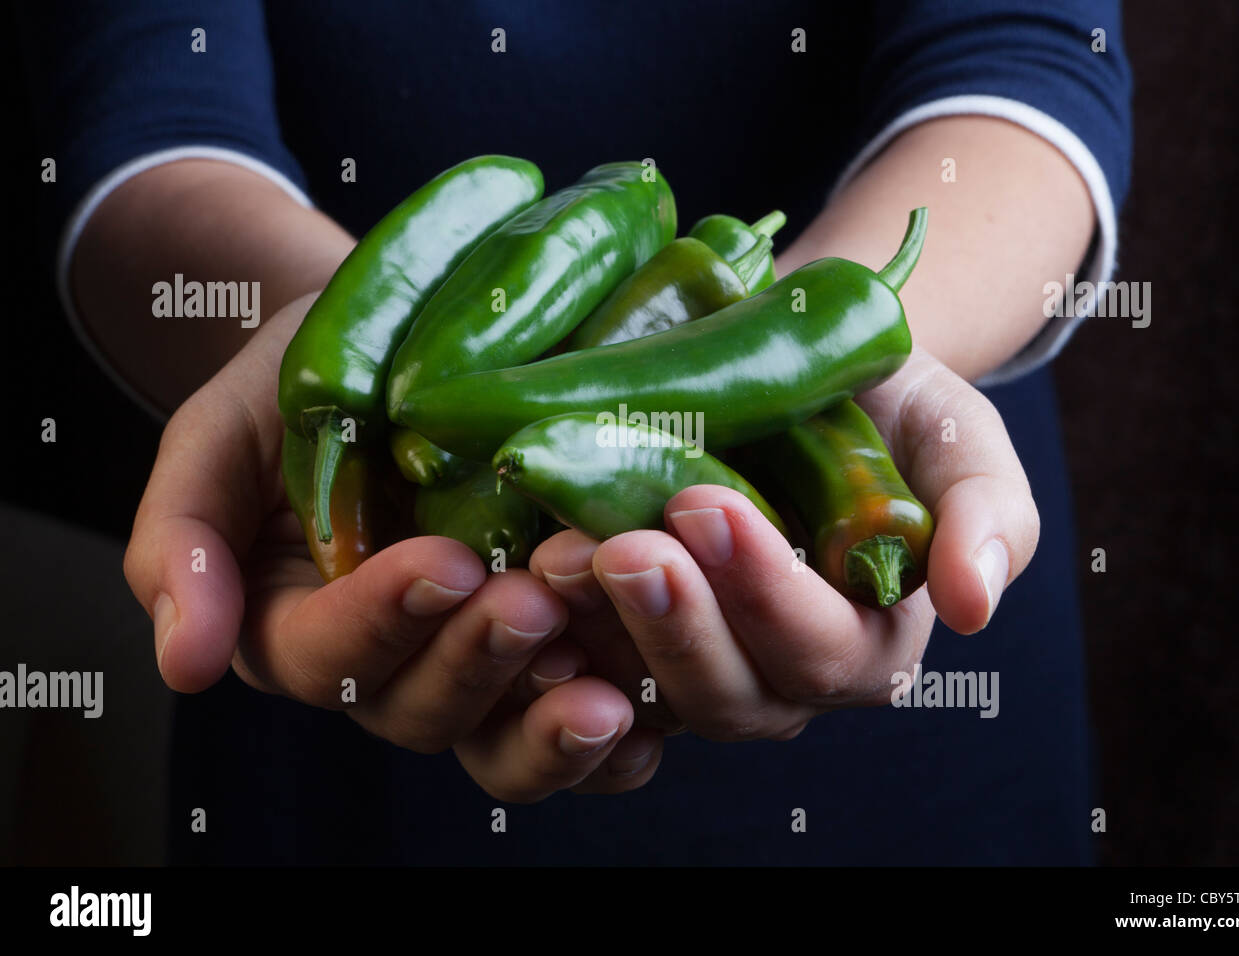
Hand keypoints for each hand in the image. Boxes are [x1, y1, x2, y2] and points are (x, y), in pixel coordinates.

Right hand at [123, 293, 663, 801]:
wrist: (401, 336)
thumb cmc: (301, 379)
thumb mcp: (222, 434)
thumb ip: (184, 539)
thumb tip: (181, 666)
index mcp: (300, 625)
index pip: (326, 655)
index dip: (380, 622)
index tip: (441, 564)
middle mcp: (392, 662)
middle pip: (422, 709)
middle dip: (477, 663)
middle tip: (533, 603)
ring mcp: (477, 660)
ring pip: (502, 735)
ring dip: (550, 717)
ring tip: (609, 681)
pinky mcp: (557, 648)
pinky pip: (578, 719)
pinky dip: (615, 738)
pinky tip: (653, 710)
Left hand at [529, 346, 1039, 738]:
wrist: (794, 372)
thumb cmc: (886, 407)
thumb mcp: (957, 440)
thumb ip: (986, 515)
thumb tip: (974, 603)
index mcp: (868, 644)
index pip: (823, 650)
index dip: (765, 592)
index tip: (707, 505)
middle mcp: (780, 677)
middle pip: (727, 693)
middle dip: (673, 623)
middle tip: (620, 544)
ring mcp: (695, 665)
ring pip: (644, 691)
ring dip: (596, 633)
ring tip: (550, 560)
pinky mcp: (625, 643)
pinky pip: (584, 666)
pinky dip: (550, 635)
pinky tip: (515, 578)